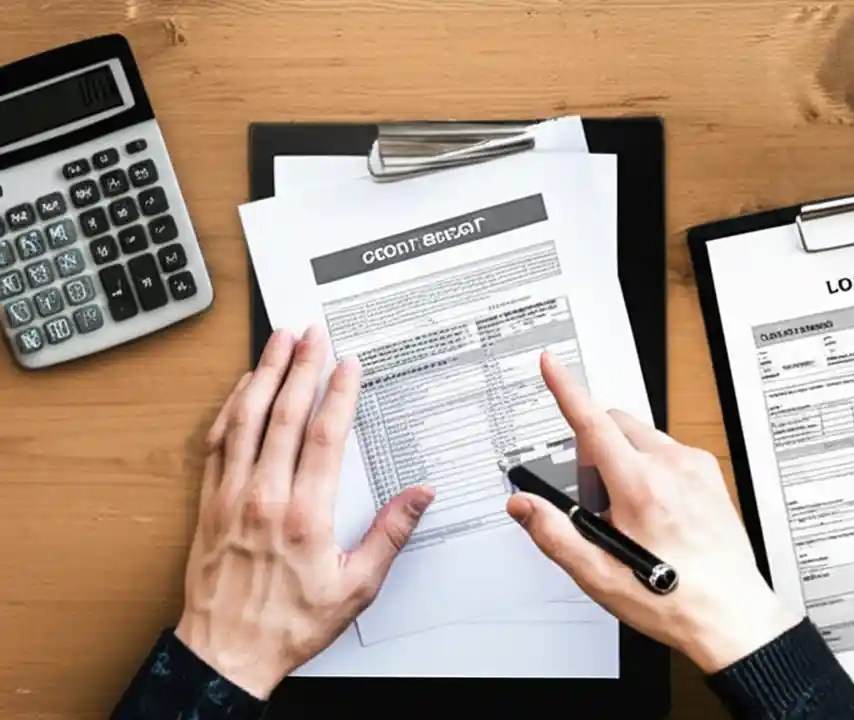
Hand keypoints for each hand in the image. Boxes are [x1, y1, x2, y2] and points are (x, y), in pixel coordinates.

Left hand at [176, 327, 434, 697]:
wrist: (226, 652)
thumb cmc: (288, 624)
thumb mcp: (356, 588)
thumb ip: (390, 535)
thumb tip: (419, 496)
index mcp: (306, 515)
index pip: (325, 436)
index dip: (338, 393)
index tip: (347, 365)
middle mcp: (264, 497)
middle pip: (284, 415)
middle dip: (302, 367)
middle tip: (312, 334)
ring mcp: (231, 496)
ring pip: (247, 419)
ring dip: (264, 375)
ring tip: (277, 342)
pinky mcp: (209, 503)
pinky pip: (218, 442)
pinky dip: (231, 408)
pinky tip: (242, 388)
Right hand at [507, 353, 799, 672]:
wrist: (729, 612)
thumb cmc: (673, 598)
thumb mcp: (598, 575)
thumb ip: (554, 534)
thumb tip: (524, 505)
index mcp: (640, 486)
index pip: (592, 423)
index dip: (566, 389)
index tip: (552, 365)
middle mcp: (671, 466)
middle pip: (615, 425)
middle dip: (593, 448)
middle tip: (594, 499)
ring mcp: (694, 467)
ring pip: (641, 437)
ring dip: (622, 458)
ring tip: (628, 512)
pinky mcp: (709, 474)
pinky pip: (668, 451)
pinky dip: (649, 466)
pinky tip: (654, 509)